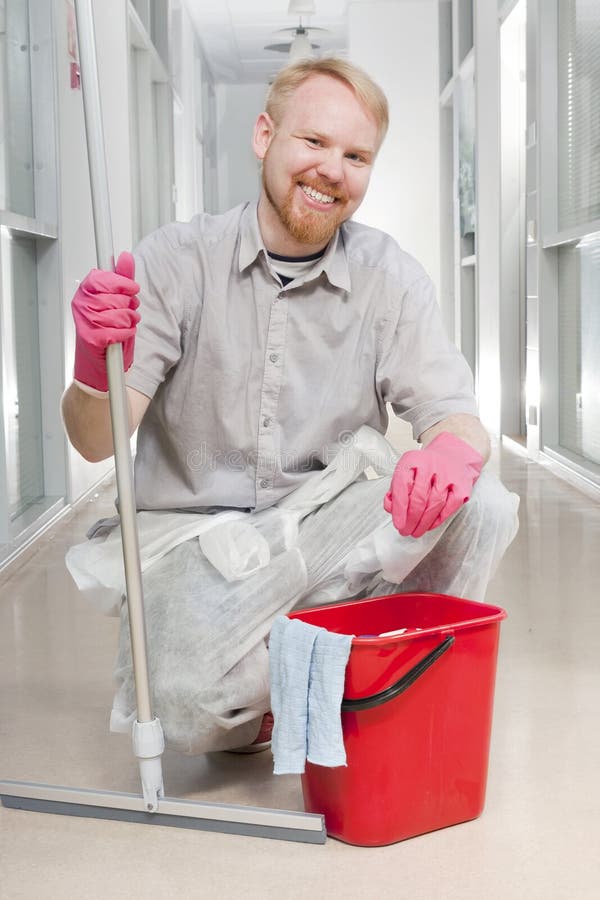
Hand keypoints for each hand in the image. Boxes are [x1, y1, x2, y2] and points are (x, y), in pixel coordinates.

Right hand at [72, 251, 139, 391]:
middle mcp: (82, 305)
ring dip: (129, 322)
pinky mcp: (92, 339)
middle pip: (117, 296)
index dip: (123, 283)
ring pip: (121, 314)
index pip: (105, 277)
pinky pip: (119, 331)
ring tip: (123, 327)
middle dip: (129, 306)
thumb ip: (122, 280)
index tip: (131, 289)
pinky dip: (125, 335)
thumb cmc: (107, 334)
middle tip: (126, 314)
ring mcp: (85, 322)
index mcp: (85, 293)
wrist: (98, 368)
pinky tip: (120, 338)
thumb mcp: (117, 303)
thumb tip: (125, 257)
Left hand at [383, 432, 483, 537]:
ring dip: (423, 522)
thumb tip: (392, 509)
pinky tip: (430, 525)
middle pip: (419, 498)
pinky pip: (449, 507)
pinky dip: (438, 520)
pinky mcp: (462, 486)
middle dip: (411, 519)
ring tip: (416, 531)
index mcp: (413, 460)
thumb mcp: (406, 471)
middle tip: (405, 531)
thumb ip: (396, 489)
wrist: (454, 455)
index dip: (399, 508)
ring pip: (434, 504)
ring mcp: (449, 475)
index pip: (402, 485)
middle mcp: (431, 465)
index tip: (398, 523)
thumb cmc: (426, 467)